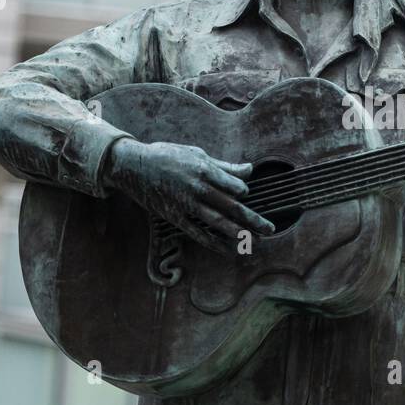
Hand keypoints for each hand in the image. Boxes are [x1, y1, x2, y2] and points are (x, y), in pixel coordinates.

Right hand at [104, 139, 274, 254]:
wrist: (134, 166)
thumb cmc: (168, 156)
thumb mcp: (197, 154)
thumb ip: (224, 166)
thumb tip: (249, 170)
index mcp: (205, 170)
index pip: (235, 186)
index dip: (243, 191)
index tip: (244, 193)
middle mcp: (198, 189)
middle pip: (232, 207)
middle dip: (253, 219)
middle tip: (270, 229)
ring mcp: (187, 205)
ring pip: (218, 223)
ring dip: (239, 234)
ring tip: (254, 243)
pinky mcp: (176, 217)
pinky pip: (198, 233)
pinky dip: (214, 243)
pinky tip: (228, 250)